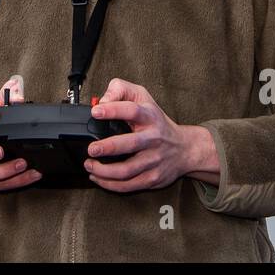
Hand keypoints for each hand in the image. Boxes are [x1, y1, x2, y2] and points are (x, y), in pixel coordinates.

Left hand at [83, 77, 202, 192]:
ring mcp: (153, 160)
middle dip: (108, 147)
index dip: (113, 110)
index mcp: (149, 116)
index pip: (132, 110)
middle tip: (92, 149)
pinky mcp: (152, 178)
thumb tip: (101, 101)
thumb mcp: (141, 97)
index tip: (96, 111)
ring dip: (104, 171)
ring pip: (127, 170)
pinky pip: (128, 185)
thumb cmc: (157, 122)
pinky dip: (110, 184)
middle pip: (130, 144)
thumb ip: (120, 90)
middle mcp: (153, 138)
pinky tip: (98, 177)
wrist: (185, 149)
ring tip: (89, 164)